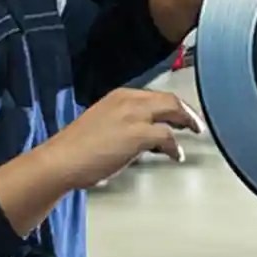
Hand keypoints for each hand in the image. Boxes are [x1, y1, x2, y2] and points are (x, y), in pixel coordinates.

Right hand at [38, 88, 205, 189]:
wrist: (61, 159)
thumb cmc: (75, 150)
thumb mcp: (102, 126)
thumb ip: (123, 126)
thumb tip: (144, 140)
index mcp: (118, 96)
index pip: (153, 96)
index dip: (171, 106)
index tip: (179, 115)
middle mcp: (127, 100)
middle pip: (168, 99)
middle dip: (185, 111)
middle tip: (195, 123)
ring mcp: (133, 115)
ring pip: (172, 110)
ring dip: (186, 122)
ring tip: (194, 132)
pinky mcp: (137, 134)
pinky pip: (167, 136)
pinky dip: (175, 147)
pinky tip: (176, 156)